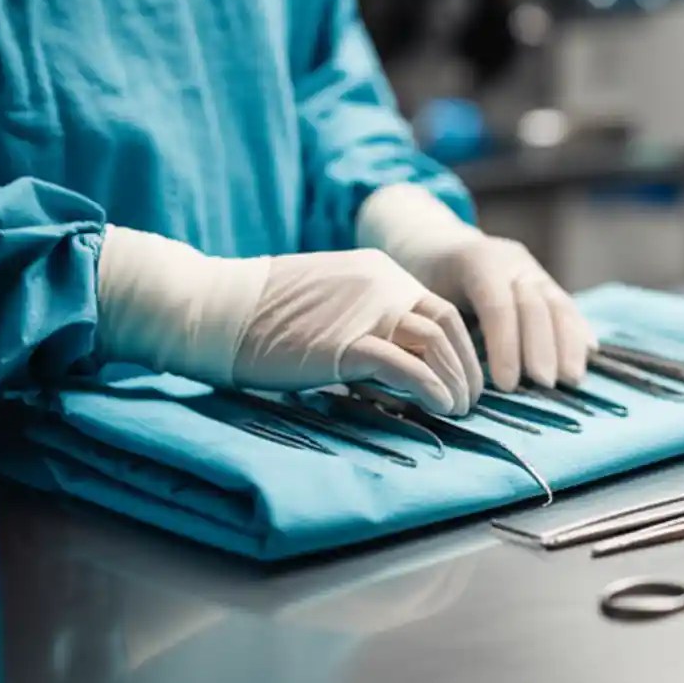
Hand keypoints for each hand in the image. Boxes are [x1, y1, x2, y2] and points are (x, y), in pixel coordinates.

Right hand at [96, 226, 480, 414]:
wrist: (214, 308)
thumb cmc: (263, 316)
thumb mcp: (329, 305)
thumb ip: (367, 324)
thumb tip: (399, 368)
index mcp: (379, 272)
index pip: (441, 308)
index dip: (462, 348)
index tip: (464, 378)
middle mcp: (381, 284)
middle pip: (448, 326)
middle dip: (467, 368)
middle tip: (469, 401)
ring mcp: (364, 311)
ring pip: (435, 343)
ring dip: (455, 382)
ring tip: (457, 411)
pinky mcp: (344, 343)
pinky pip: (404, 367)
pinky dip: (430, 390)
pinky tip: (437, 408)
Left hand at [356, 184, 595, 392]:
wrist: (435, 244)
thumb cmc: (421, 279)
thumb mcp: (420, 294)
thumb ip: (440, 327)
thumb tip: (451, 378)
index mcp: (476, 260)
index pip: (497, 305)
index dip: (505, 346)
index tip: (506, 384)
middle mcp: (511, 260)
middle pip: (534, 304)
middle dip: (542, 347)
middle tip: (544, 385)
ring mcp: (532, 269)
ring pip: (557, 304)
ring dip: (568, 343)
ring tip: (571, 379)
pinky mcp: (544, 280)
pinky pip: (566, 305)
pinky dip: (577, 330)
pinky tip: (589, 354)